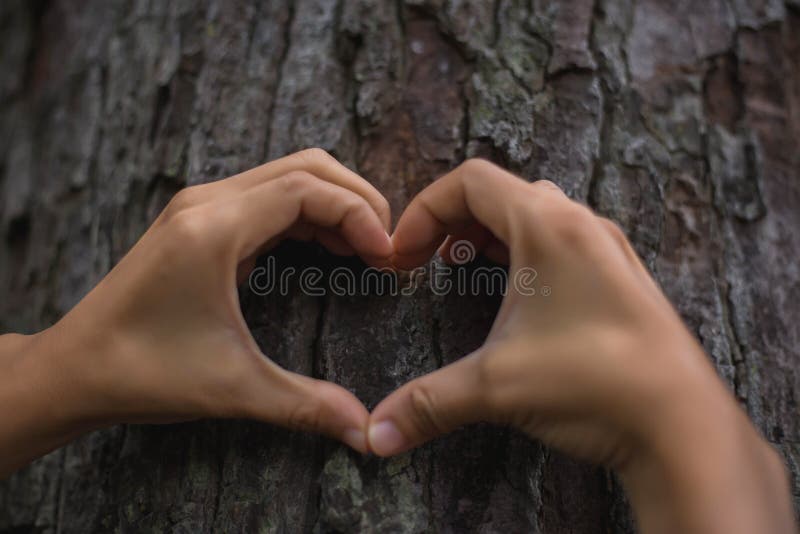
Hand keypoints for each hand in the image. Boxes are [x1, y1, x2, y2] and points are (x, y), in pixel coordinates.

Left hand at [1, 149, 391, 474]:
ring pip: (287, 175)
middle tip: (387, 246)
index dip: (359, 214)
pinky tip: (326, 250)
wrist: (75, 369)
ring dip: (334, 204)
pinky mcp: (199, 221)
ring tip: (365, 250)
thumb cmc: (142, 372)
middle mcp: (206, 203)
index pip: (307, 188)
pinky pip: (267, 197)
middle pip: (305, 167)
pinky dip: (308, 214)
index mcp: (213, 228)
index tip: (387, 256)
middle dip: (357, 199)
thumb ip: (305, 404)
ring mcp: (200, 207)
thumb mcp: (232, 388)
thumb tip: (367, 432)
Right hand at [368, 159, 794, 533]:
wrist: (682, 426)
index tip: (402, 255)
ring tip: (465, 268)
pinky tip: (519, 294)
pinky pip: (565, 241)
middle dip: (453, 222)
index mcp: (548, 225)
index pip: (469, 181)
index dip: (422, 211)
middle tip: (427, 261)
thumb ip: (427, 403)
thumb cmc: (596, 384)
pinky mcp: (622, 278)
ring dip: (491, 234)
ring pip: (537, 214)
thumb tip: (376, 435)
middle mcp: (582, 224)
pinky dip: (527, 252)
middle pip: (501, 193)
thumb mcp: (497, 386)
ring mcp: (609, 249)